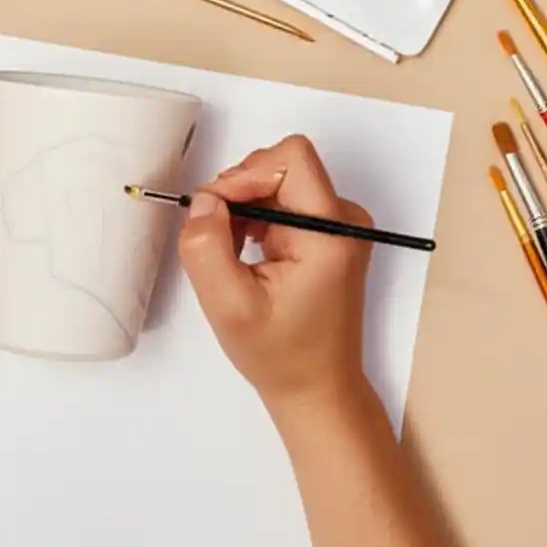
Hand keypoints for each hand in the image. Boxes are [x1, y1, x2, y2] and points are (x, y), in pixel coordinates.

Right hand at [178, 135, 372, 415]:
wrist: (317, 386)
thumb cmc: (281, 355)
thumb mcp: (229, 306)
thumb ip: (207, 247)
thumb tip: (203, 200)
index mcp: (331, 233)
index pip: (290, 159)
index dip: (245, 174)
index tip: (216, 210)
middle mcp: (344, 219)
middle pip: (281, 166)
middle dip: (239, 193)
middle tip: (217, 238)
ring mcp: (339, 225)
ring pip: (277, 182)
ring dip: (244, 208)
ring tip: (232, 253)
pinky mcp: (328, 233)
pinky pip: (282, 200)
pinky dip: (254, 218)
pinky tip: (245, 254)